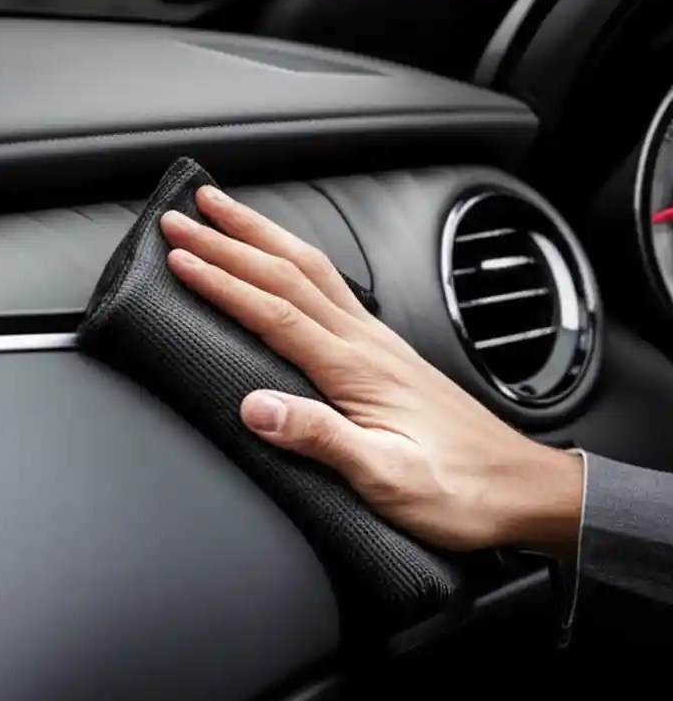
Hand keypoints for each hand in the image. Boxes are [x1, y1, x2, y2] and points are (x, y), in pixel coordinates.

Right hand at [160, 185, 583, 558]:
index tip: (180, 260)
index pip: (274, 312)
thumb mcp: (388, 479)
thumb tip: (255, 407)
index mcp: (356, 370)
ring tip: (221, 209)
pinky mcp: (384, 351)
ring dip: (260, 234)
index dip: (223, 282)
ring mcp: (376, 341)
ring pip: (309, 267)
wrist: (520, 491)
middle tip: (181, 217)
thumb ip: (321, 438)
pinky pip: (328, 284)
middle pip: (286, 273)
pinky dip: (292, 257)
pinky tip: (281, 254)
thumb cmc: (458, 491)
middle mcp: (365, 342)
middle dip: (228, 241)